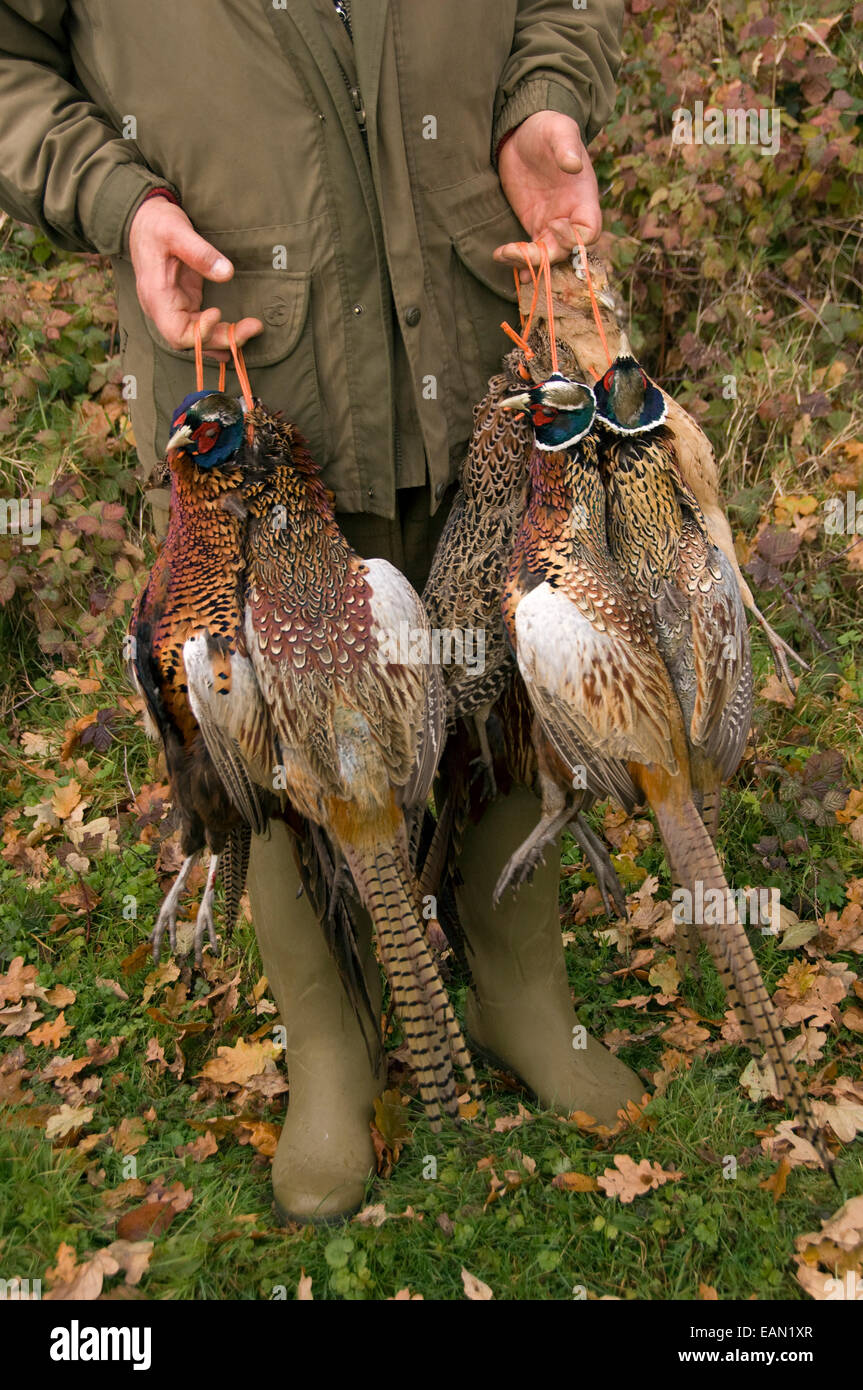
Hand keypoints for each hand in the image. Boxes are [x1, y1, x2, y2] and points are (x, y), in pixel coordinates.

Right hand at [128, 197, 262, 356]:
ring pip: (200, 336)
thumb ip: (199, 252)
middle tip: (253, 327)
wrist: (145, 220)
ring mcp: (174, 308)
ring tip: (253, 328)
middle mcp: (163, 309)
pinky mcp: (186, 304)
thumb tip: (226, 273)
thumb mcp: (175, 230)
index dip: (200, 332)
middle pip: (193, 340)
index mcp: (156, 295)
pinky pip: (202, 327)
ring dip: (226, 337)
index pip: (176, 333)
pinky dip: (220, 332)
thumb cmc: (156, 224)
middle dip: (223, 338)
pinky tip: (239, 335)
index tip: (218, 312)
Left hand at [494, 111, 600, 281]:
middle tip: (516, 250)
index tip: (552, 224)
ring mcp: (551, 224)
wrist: (524, 134)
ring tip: (502, 255)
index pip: (589, 232)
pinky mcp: (533, 225)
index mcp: (583, 197)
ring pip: (546, 256)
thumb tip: (573, 165)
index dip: (573, 238)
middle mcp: (570, 216)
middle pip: (565, 251)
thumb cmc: (547, 129)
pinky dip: (519, 261)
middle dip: (543, 257)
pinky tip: (502, 259)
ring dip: (527, 262)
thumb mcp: (558, 130)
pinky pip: (531, 251)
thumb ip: (566, 146)